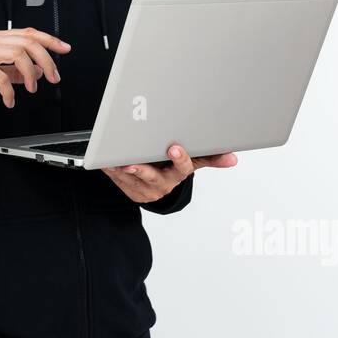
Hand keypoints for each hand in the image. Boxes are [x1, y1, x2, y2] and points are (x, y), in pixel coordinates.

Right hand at [0, 28, 70, 107]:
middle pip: (28, 42)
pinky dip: (9, 91)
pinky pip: (0, 77)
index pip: (30, 33)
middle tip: (54, 77)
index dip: (50, 39)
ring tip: (32, 89)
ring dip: (30, 74)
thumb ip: (17, 70)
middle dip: (46, 60)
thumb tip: (39, 72)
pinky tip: (10, 101)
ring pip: (18, 54)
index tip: (65, 48)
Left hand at [101, 143, 236, 203]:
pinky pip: (115, 178)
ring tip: (112, 159)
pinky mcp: (125, 187)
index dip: (179, 159)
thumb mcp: (191, 164)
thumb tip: (233, 158)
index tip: (175, 148)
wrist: (152, 189)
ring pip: (129, 179)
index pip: (182, 169)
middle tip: (132, 164)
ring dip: (119, 169)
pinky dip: (109, 168)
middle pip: (151, 178)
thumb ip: (209, 158)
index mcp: (176, 175)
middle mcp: (159, 184)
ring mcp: (141, 188)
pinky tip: (104, 160)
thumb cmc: (171, 170)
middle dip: (141, 171)